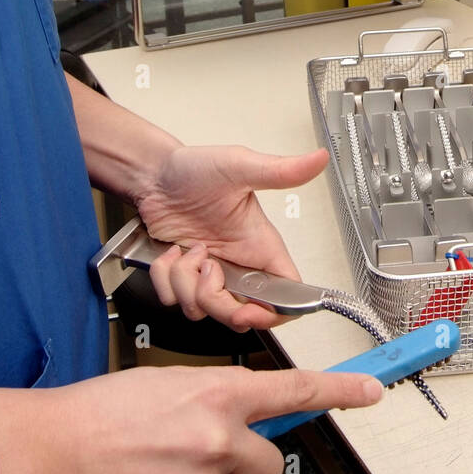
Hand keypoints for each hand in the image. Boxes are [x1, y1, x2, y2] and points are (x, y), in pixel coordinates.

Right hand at [31, 365, 382, 473]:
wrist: (49, 448)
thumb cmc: (99, 411)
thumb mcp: (165, 383)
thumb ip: (210, 400)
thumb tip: (233, 419)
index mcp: (217, 394)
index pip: (295, 390)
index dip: (340, 390)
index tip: (371, 390)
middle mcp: (218, 439)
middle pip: (266, 463)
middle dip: (244, 462)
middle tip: (197, 453)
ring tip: (147, 467)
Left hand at [133, 143, 329, 330]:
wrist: (153, 173)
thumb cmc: (195, 168)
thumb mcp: (240, 166)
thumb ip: (281, 171)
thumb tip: (319, 159)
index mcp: (260, 246)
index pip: (286, 295)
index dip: (272, 313)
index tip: (246, 310)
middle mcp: (238, 264)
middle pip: (241, 314)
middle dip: (217, 301)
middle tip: (206, 269)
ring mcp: (208, 273)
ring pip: (202, 310)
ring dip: (186, 283)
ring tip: (186, 250)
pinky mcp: (183, 277)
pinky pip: (174, 300)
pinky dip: (165, 280)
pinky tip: (169, 253)